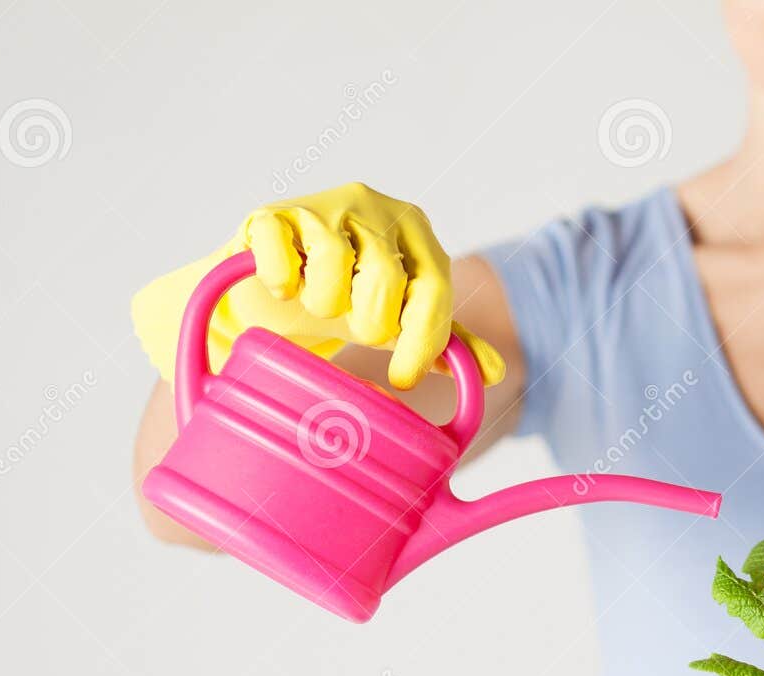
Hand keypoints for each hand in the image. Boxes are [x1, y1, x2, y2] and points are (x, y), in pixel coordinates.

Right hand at [131, 182, 504, 389]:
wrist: (281, 291)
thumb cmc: (352, 301)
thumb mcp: (402, 321)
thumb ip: (447, 342)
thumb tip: (493, 373)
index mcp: (416, 231)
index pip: (434, 289)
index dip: (421, 342)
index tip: (403, 380)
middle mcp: (374, 206)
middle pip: (385, 278)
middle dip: (369, 321)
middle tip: (355, 327)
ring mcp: (322, 205)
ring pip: (332, 265)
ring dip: (323, 303)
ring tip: (319, 304)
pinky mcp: (271, 214)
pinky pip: (280, 253)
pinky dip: (281, 282)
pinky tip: (284, 289)